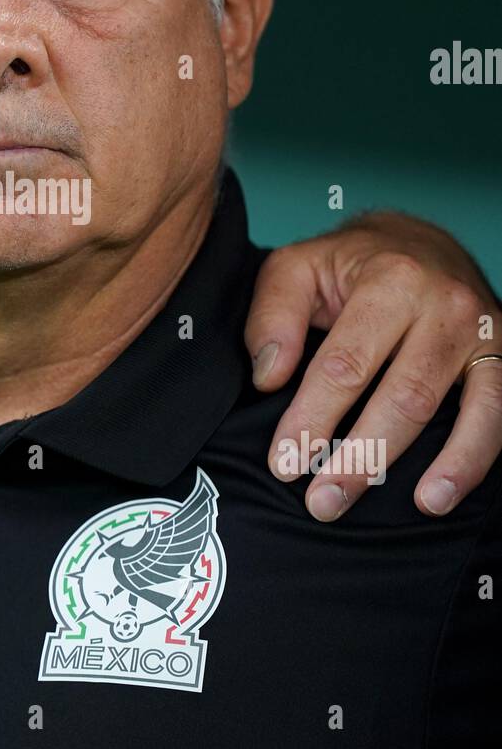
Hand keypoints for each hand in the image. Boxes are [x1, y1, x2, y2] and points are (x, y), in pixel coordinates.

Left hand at [245, 213, 501, 520]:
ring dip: (420, 470)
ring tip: (389, 506)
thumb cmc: (351, 264)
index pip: (345, 364)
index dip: (312, 419)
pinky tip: (438, 497)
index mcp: (390, 279)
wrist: (423, 242)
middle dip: (360, 458)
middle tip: (321, 502)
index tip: (284, 464)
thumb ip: (273, 316)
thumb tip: (270, 377)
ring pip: (455, 412)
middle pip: (402, 396)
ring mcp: (480, 333)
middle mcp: (444, 305)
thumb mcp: (298, 267)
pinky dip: (471, 461)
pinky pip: (497, 415)